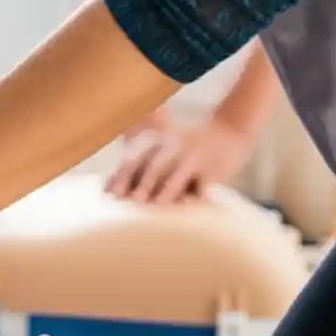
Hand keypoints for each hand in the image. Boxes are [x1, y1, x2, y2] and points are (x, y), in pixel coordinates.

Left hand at [106, 109, 254, 203]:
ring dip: (168, 190)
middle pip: (154, 166)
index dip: (122, 177)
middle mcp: (173, 147)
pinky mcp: (214, 167)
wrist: (229, 130)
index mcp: (156, 143)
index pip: (135, 160)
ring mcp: (194, 157)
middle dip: (142, 183)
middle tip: (132, 200)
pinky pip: (205, 182)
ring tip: (158, 205)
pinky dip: (200, 193)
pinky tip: (195, 203)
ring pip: (179, 174)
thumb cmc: (186, 149)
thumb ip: (137, 167)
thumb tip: (105, 190)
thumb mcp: (161, 149)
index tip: (110, 194)